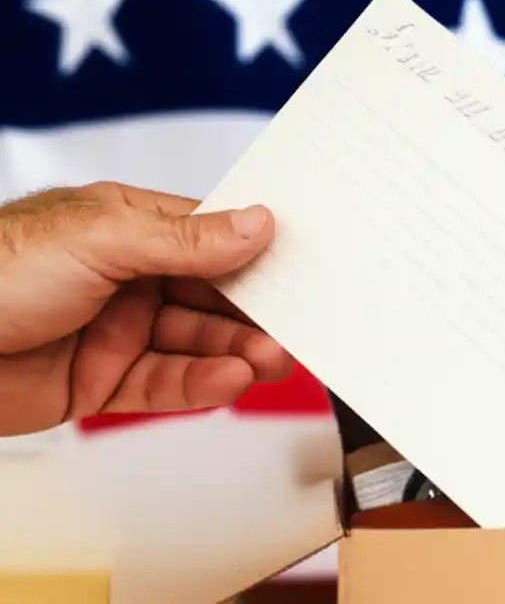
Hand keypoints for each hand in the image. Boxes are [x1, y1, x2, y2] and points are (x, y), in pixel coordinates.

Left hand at [0, 182, 292, 435]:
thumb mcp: (102, 239)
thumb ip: (186, 239)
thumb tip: (257, 222)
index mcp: (127, 226)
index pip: (211, 238)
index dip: (256, 255)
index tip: (300, 271)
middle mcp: (127, 277)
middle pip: (211, 296)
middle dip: (254, 313)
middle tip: (294, 329)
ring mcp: (116, 330)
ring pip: (195, 343)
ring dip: (237, 352)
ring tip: (270, 361)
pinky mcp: (100, 382)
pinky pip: (164, 385)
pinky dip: (201, 385)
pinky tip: (229, 380)